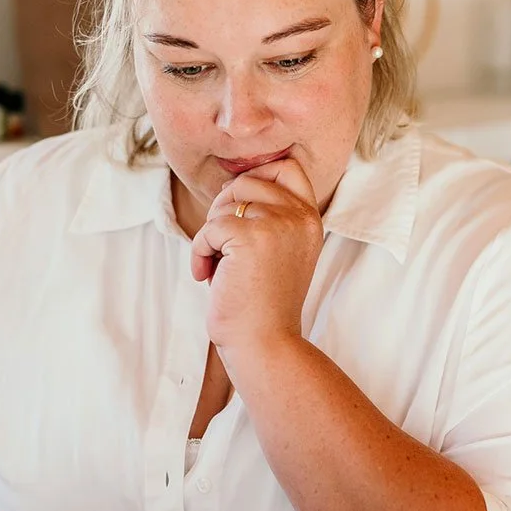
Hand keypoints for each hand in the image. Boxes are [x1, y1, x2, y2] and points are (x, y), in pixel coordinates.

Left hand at [189, 157, 323, 353]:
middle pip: (248, 179)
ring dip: (211, 232)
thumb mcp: (282, 252)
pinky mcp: (250, 236)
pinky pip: (209, 227)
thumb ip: (271, 217)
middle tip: (221, 244)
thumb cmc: (264, 305)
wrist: (265, 344)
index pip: (287, 166)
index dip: (257, 176)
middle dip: (224, 207)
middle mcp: (299, 216)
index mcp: (310, 219)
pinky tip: (207, 276)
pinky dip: (200, 251)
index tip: (239, 209)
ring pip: (227, 201)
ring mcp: (277, 223)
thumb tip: (231, 186)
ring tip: (217, 264)